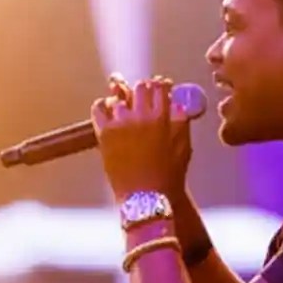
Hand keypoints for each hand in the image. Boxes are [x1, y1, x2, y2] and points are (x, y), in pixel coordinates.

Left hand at [91, 74, 193, 201]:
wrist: (145, 198)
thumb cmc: (168, 176)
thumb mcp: (183, 146)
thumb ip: (181, 120)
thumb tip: (176, 101)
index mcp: (163, 117)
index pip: (160, 86)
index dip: (160, 84)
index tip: (159, 85)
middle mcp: (141, 116)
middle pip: (140, 87)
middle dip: (142, 89)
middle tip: (142, 94)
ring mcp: (121, 124)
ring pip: (118, 96)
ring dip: (123, 98)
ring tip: (125, 105)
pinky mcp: (104, 133)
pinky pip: (99, 108)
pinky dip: (103, 105)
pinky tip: (107, 108)